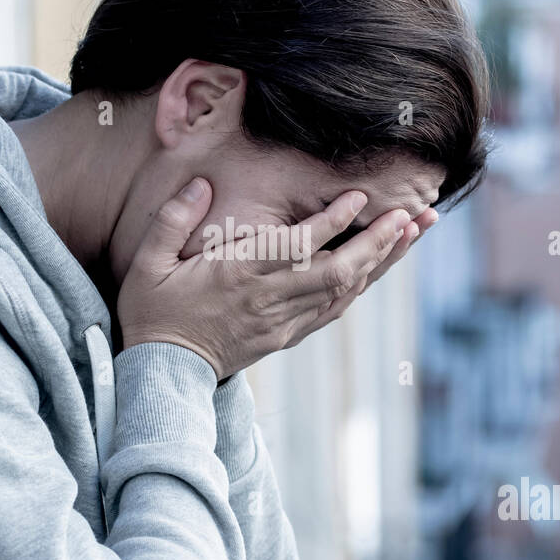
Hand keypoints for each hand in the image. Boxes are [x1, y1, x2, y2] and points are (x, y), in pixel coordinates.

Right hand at [117, 177, 418, 379]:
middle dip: (380, 243)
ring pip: (344, 291)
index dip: (332, 223)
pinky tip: (379, 267)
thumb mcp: (146, 263)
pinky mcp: (285, 336)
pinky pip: (332, 311)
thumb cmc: (152, 313)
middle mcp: (268, 299)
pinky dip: (360, 287)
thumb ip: (172, 220)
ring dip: (381, 262)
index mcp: (237, 275)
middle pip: (337, 271)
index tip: (361, 198)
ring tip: (412, 232)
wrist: (162, 375)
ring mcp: (281, 321)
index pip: (296, 247)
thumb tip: (200, 184)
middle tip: (413, 215)